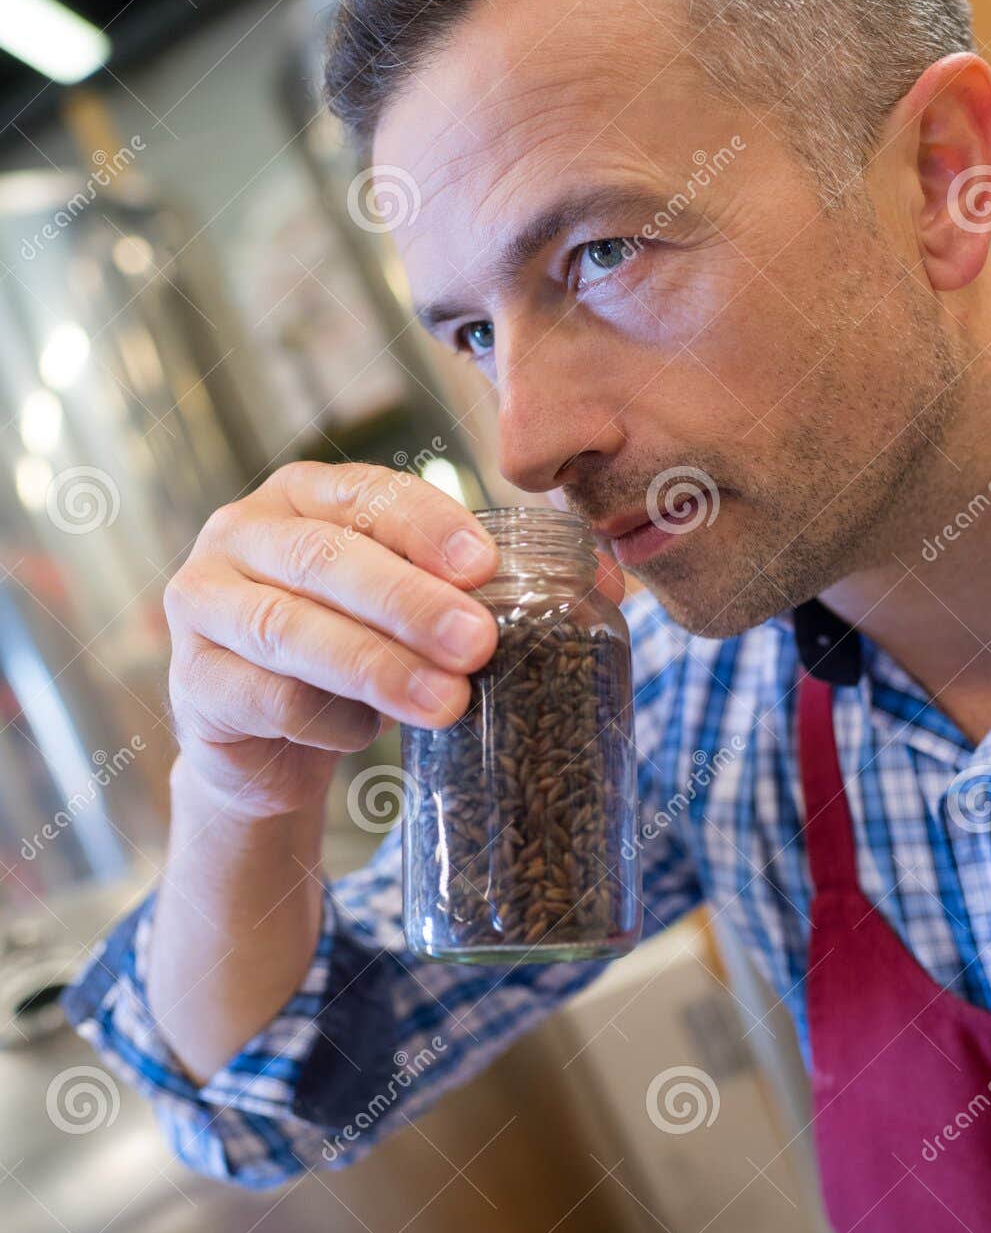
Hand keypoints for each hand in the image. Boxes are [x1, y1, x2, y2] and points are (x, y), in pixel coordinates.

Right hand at [164, 462, 507, 817]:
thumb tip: (554, 593)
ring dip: (376, 666)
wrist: (266, 741)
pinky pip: (267, 699)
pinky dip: (328, 721)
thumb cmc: (345, 650)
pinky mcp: (193, 682)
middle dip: (409, 602)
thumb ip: (447, 588)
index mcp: (300, 494)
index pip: (366, 492)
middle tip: (477, 642)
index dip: (427, 525)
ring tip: (446, 701)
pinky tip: (368, 734)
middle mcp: (240, 534)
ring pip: (289, 629)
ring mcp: (202, 605)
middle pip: (326, 559)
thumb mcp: (395, 608)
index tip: (484, 565)